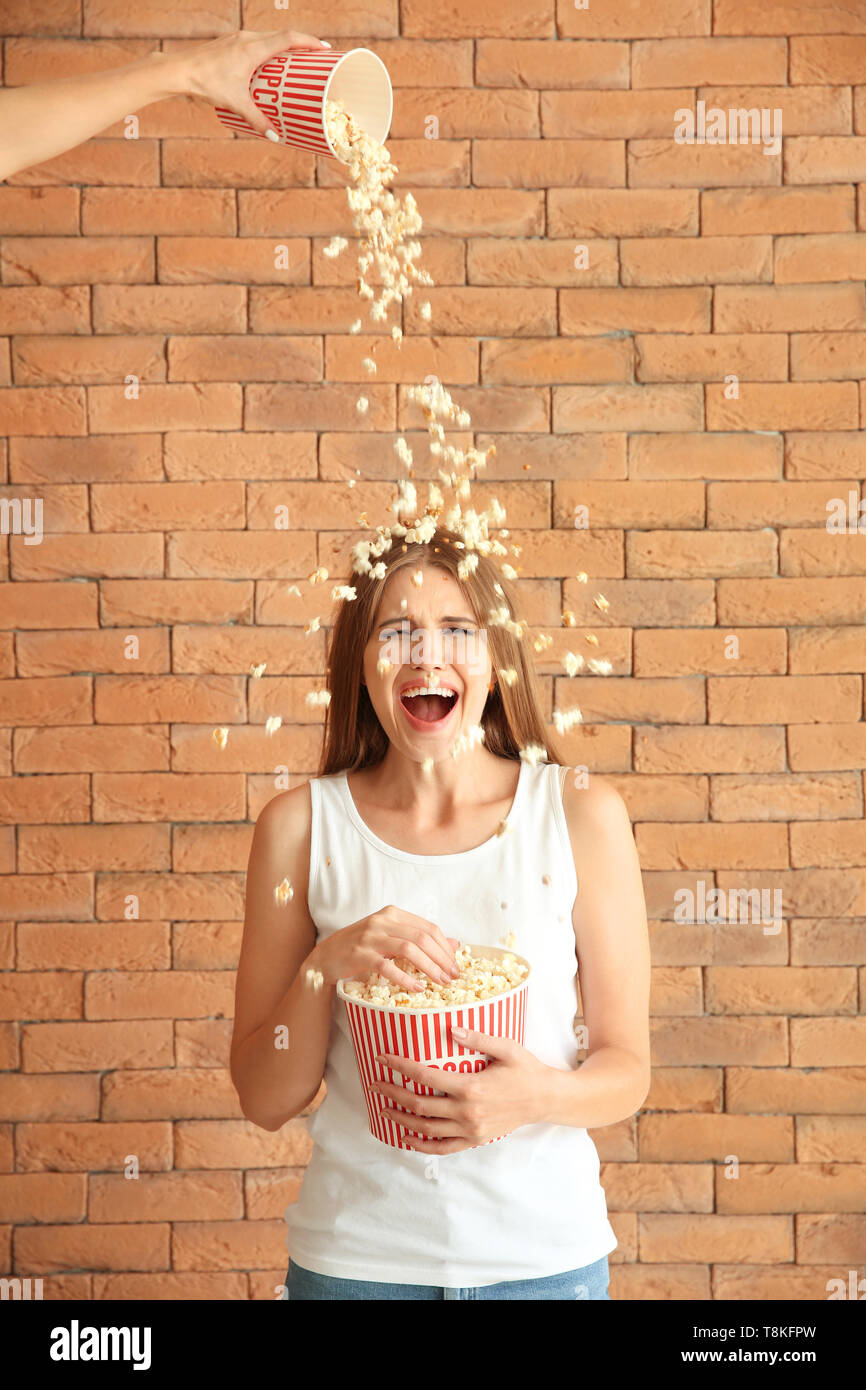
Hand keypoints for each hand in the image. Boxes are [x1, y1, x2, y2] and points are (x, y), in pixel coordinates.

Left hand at [177, 28, 331, 135]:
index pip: (288, 38)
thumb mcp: (236, 104)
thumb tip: (276, 137)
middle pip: (281, 35)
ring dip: (284, 46)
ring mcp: (237, 38)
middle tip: (316, 57)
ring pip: (268, 37)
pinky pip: (256, 41)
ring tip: (295, 61)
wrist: (178, 70)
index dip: (309, 42)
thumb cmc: (206, 83)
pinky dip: (269, 49)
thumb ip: (258, 120)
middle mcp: (247, 38)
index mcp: (253, 48)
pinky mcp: (229, 43)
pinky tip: (269, 64)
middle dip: (301, 44)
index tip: (325, 49)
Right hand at [313, 904, 461, 994]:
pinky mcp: (361, 955)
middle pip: (422, 937)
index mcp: (392, 914)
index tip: (455, 964)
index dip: (445, 947)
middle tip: (452, 976)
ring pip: (409, 949)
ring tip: (440, 982)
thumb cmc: (361, 948)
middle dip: (441, 958)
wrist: (326, 957)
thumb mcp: (391, 938)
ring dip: (429, 968)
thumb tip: (455, 943)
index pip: (428, 927)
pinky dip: (405, 978)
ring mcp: (370, 937)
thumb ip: (420, 938)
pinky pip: (388, 967)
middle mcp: (382, 921)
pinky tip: (417, 987)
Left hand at [370, 1028, 548, 1153]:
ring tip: (384, 1108)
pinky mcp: (475, 1139)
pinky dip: (422, 1145)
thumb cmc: (526, 1070)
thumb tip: (450, 1029)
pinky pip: (443, 1147)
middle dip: (392, 1093)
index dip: (401, 1067)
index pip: (425, 1077)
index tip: (384, 1059)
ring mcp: (470, 1130)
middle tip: (374, 1084)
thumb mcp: (506, 1048)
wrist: (545, 1099)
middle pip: (419, 1105)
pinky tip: (408, 1137)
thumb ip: (477, 1039)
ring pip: (426, 1129)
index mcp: (471, 1087)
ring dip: (401, 1118)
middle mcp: (467, 1112)